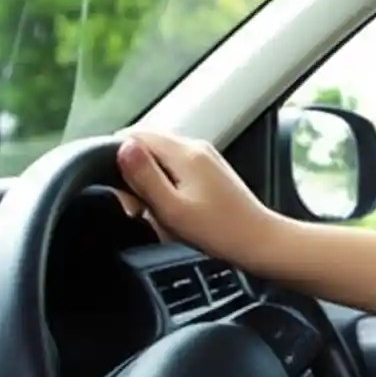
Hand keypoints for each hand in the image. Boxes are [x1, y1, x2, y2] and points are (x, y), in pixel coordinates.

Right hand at [112, 131, 281, 264]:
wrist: (259, 241)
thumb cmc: (218, 231)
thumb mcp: (172, 208)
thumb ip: (144, 176)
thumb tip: (123, 146)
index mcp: (185, 152)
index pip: (135, 135)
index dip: (116, 159)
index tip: (119, 189)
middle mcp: (196, 147)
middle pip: (147, 146)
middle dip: (133, 173)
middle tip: (137, 206)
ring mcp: (205, 158)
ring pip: (160, 159)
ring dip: (150, 183)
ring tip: (156, 212)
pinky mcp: (210, 171)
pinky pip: (175, 170)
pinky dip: (166, 187)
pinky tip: (173, 211)